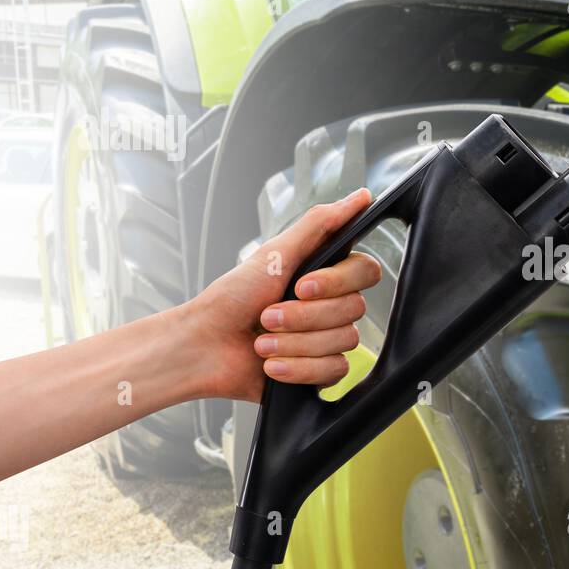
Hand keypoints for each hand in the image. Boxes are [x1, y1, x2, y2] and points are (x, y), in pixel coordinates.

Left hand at [183, 188, 380, 401]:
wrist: (203, 347)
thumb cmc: (231, 299)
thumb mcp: (275, 253)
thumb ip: (321, 224)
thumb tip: (360, 197)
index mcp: (324, 275)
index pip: (365, 272)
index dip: (336, 282)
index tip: (301, 286)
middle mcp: (330, 306)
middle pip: (353, 310)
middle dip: (303, 316)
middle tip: (268, 315)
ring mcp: (326, 340)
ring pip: (343, 341)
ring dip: (295, 343)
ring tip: (263, 342)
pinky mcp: (319, 371)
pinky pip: (333, 370)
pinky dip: (298, 368)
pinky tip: (272, 365)